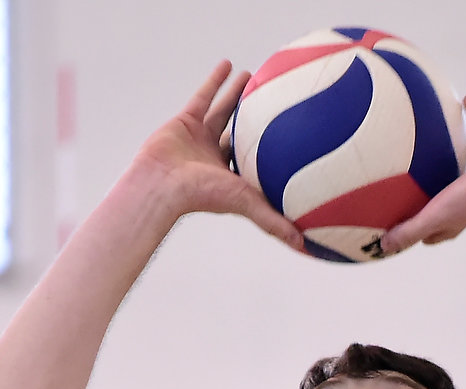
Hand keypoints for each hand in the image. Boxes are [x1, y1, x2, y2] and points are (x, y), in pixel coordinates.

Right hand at [133, 62, 302, 249]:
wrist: (161, 184)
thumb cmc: (201, 196)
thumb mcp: (246, 203)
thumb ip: (274, 222)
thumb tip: (305, 246)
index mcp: (231, 176)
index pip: (257, 162)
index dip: (273, 152)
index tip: (294, 139)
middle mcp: (215, 157)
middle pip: (241, 133)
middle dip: (255, 119)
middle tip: (276, 100)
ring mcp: (199, 137)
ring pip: (222, 111)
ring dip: (237, 94)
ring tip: (253, 76)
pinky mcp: (185, 121)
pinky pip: (203, 96)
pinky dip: (215, 81)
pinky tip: (229, 64)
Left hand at [380, 94, 465, 253]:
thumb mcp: (432, 217)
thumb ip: (409, 230)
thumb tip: (384, 246)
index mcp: (461, 212)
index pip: (442, 227)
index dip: (429, 228)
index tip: (415, 224)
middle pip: (459, 186)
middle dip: (446, 180)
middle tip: (430, 171)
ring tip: (449, 129)